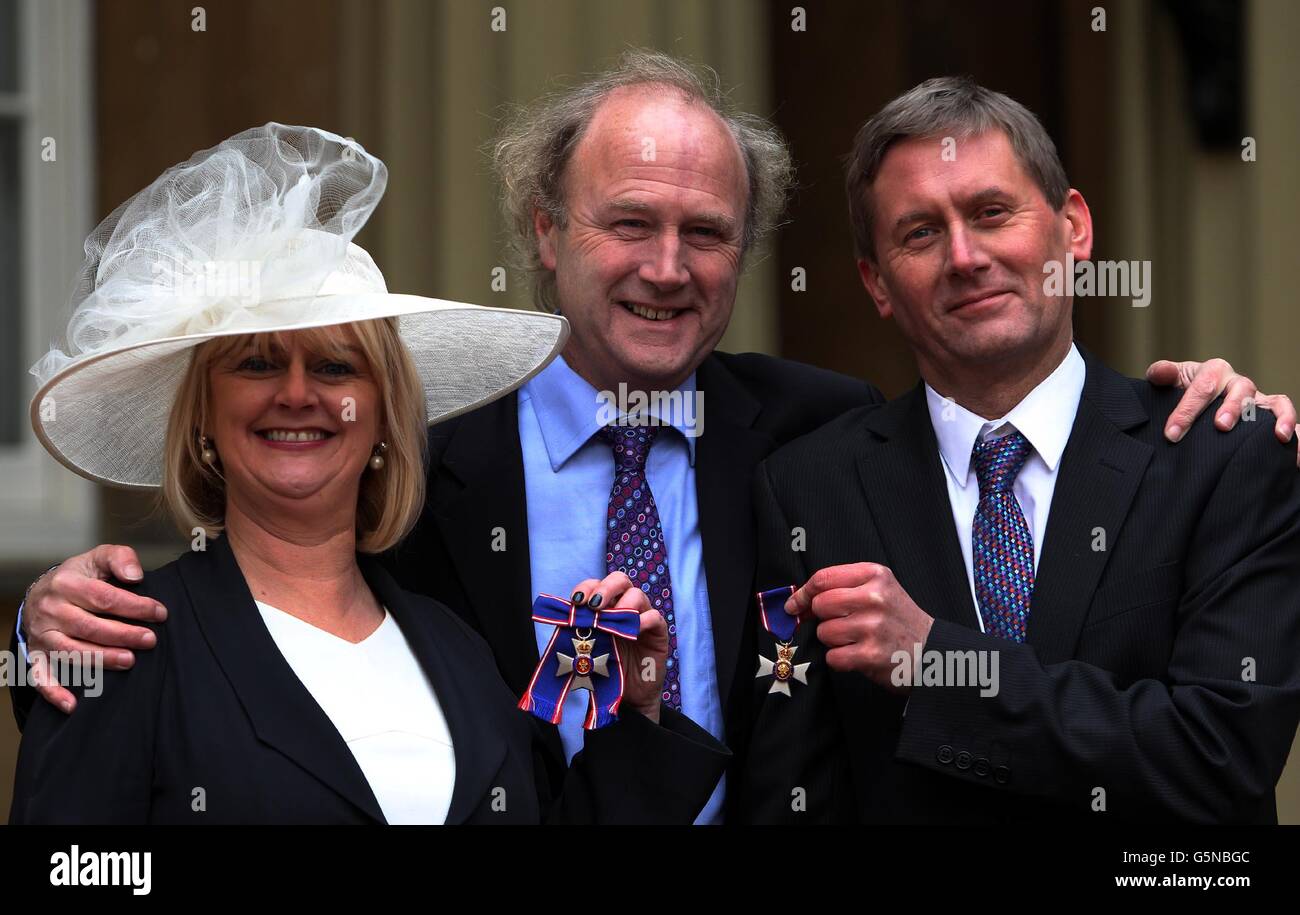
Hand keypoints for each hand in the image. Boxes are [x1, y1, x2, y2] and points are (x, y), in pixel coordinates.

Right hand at [22, 544, 166, 712]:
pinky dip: (54, 692)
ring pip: (71, 652)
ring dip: (101, 660)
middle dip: (123, 635)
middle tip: (150, 640)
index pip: (104, 598)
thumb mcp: (98, 557)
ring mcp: (42, 635)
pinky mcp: (36, 654)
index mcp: (67, 584)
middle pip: (89, 627)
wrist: (43, 592)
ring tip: (130, 661)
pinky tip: (73, 705)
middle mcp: (51, 610)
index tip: (160, 613)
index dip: (135, 607)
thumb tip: (136, 576)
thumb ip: (120, 558)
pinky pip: (40, 677)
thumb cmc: (80, 577)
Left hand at [565, 572, 666, 723]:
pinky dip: (644, 620)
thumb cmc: (605, 670)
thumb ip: (577, 632)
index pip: (596, 585)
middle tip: (594, 605)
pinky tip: (634, 630)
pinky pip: (655, 617)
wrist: (627, 696)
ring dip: (624, 604)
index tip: (576, 601)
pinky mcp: (658, 632)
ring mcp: (642, 617)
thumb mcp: (586, 649)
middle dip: (606, 588)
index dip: (586, 588)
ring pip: (638, 595)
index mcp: (605, 606)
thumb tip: (561, 619)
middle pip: (620, 580)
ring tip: (613, 620)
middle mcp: (624, 607)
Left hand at [787, 563, 933, 693]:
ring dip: (834, 641)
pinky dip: (840, 660)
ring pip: (824, 632)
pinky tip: (859, 655)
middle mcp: (874, 597)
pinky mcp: (871, 655)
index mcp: (875, 575)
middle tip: (841, 624)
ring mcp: (873, 627)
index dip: (803, 594)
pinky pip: (832, 657)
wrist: (934, 652)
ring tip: (857, 640)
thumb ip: (843, 588)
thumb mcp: (880, 590)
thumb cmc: (899, 621)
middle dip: (823, 619)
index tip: (795, 605)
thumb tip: (797, 603)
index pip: (823, 578)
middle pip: (820, 605)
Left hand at [1146, 357, 1297, 462]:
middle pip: (1241, 390)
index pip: (1202, 387)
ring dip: (1280, 417)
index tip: (1172, 434)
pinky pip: (1289, 421)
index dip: (1186, 410)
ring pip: (1274, 403)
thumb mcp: (1169, 381)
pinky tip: (1297, 454)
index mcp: (1213, 372)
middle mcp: (1238, 384)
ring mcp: (1257, 401)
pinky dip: (1298, 433)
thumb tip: (1160, 373)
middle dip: (1233, 407)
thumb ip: (1162, 375)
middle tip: (1221, 426)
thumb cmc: (1181, 391)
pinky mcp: (1270, 417)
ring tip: (1279, 436)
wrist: (1196, 402)